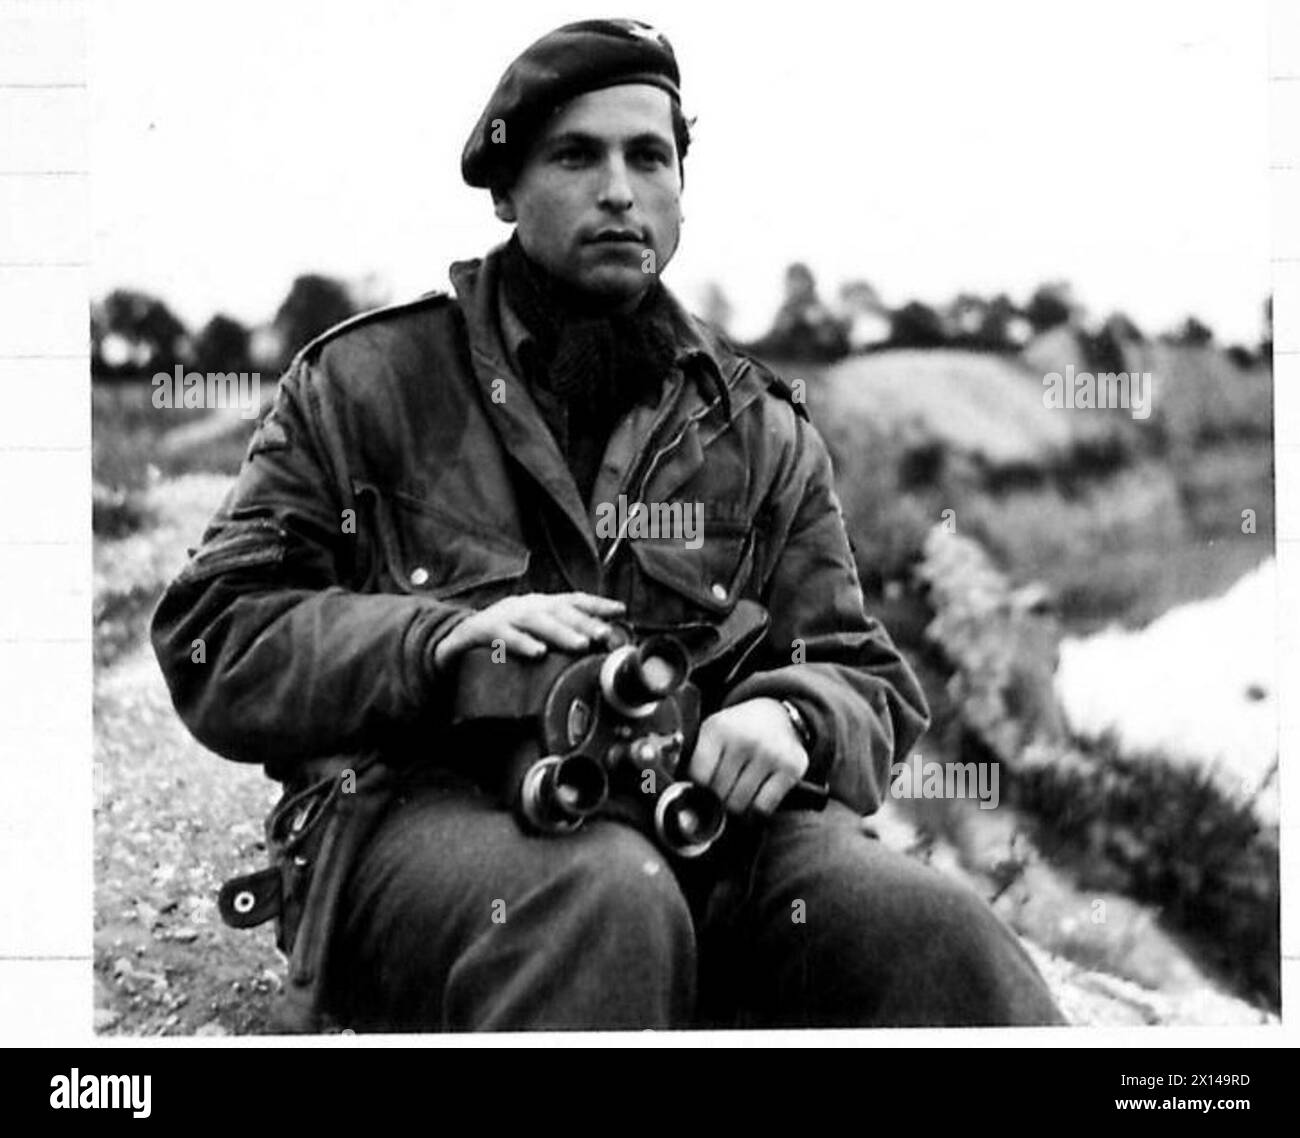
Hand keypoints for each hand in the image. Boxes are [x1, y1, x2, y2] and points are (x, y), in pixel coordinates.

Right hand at [433, 592, 625, 671]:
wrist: (452, 642)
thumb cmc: (501, 639)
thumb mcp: (532, 636)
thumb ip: (558, 639)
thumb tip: (597, 649)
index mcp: (539, 606)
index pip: (572, 600)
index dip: (596, 604)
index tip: (620, 610)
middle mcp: (524, 607)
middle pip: (557, 609)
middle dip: (583, 620)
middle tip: (604, 634)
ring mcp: (502, 616)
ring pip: (534, 620)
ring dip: (560, 631)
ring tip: (580, 644)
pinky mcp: (480, 632)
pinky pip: (502, 635)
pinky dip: (521, 643)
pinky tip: (537, 653)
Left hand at [688, 698, 809, 817]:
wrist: (778, 716)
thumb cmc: (738, 731)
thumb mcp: (712, 732)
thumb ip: (697, 761)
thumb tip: (686, 803)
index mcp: (719, 729)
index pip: (699, 777)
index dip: (700, 785)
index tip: (706, 781)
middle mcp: (745, 739)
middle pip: (720, 793)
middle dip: (719, 795)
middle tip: (726, 783)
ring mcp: (770, 754)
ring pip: (740, 804)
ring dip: (738, 803)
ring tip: (741, 786)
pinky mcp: (791, 768)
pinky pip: (763, 807)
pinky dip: (758, 807)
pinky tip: (757, 792)